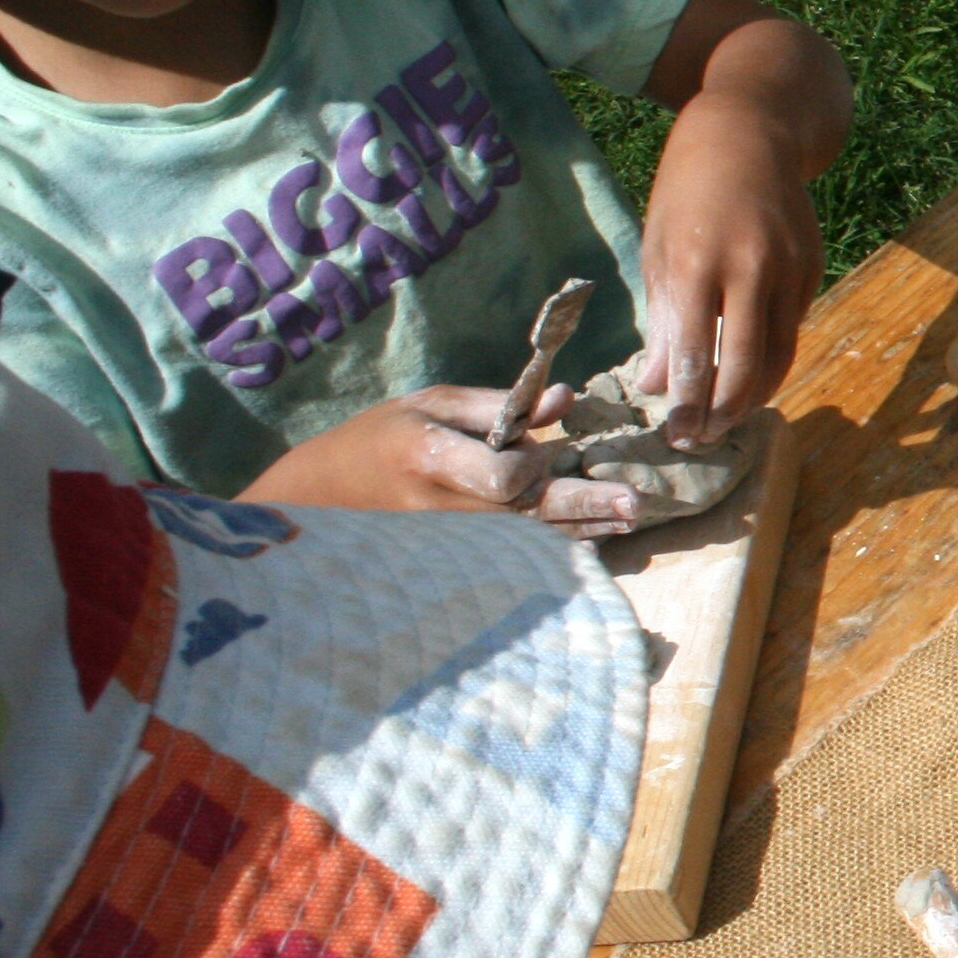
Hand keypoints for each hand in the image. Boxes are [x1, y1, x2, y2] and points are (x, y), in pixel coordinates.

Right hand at [238, 384, 646, 535]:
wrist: (323, 495)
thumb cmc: (380, 436)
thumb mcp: (432, 403)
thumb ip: (499, 404)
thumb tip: (564, 399)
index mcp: (431, 459)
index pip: (500, 475)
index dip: (530, 464)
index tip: (541, 451)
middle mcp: (442, 508)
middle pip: (526, 513)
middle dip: (582, 507)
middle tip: (634, 505)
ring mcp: (447, 542)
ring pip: (527, 539)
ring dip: (582, 529)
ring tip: (628, 518)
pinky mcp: (454, 557)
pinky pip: (512, 553)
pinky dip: (555, 544)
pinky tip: (594, 538)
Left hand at [637, 91, 825, 447]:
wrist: (750, 132)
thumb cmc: (688, 189)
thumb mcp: (658, 247)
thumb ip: (659, 318)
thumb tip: (655, 383)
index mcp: (698, 263)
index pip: (694, 354)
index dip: (685, 404)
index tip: (676, 435)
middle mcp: (749, 269)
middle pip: (745, 366)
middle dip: (723, 413)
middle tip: (703, 440)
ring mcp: (789, 268)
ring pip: (779, 355)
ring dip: (754, 397)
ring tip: (728, 419)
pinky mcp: (813, 268)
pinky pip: (791, 328)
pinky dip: (771, 358)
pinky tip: (750, 374)